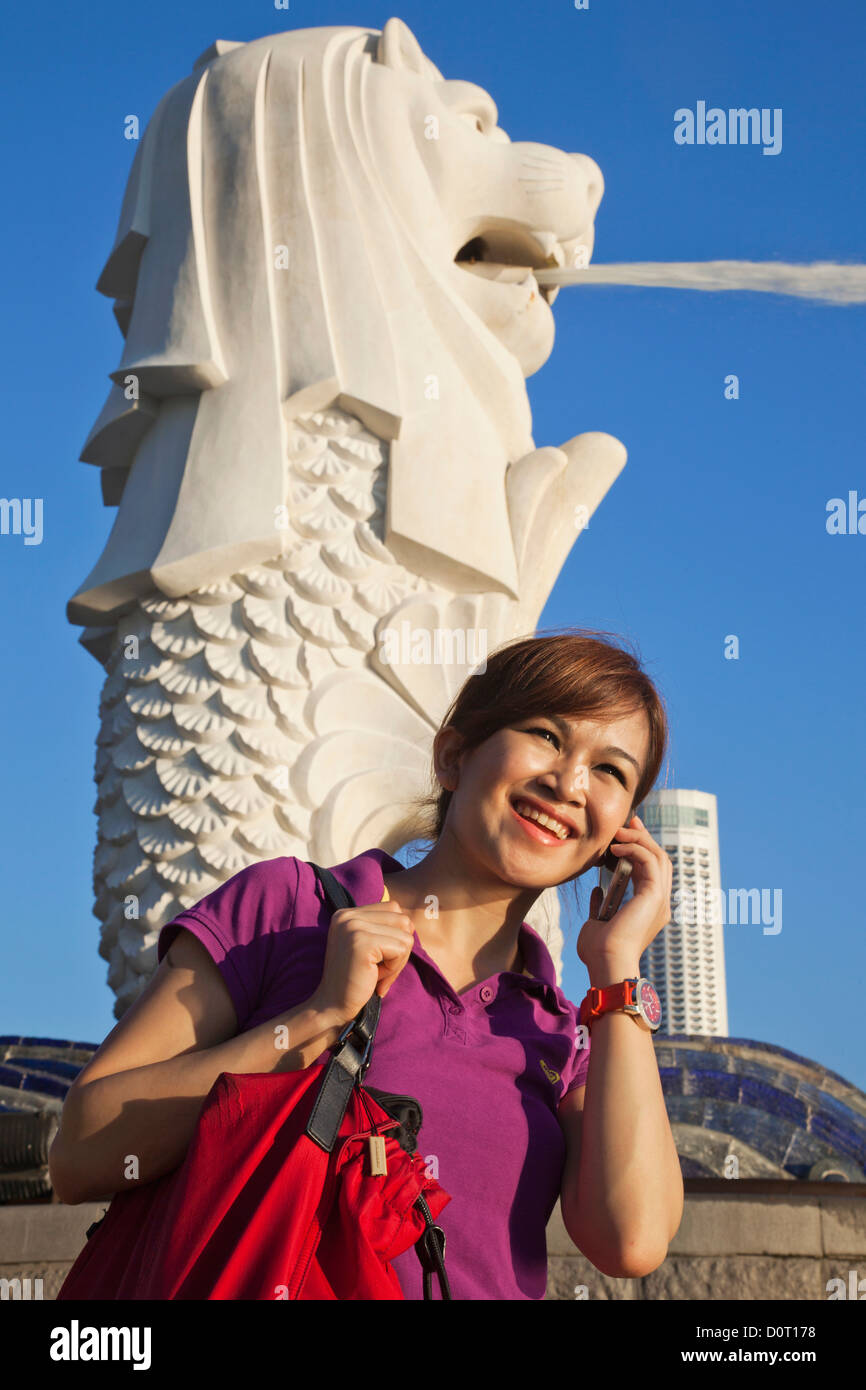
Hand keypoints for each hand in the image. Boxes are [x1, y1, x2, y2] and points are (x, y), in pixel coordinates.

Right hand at [311, 899, 414, 1026]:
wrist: (333, 1007)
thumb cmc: (355, 980)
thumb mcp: (367, 946)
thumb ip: (383, 929)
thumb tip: (411, 923)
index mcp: (346, 913)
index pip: (393, 908)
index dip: (395, 935)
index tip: (377, 958)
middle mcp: (347, 915)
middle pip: (402, 920)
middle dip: (399, 948)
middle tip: (378, 969)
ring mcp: (353, 927)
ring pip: (405, 935)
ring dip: (397, 960)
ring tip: (376, 973)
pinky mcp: (363, 942)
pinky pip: (401, 949)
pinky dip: (394, 968)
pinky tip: (375, 978)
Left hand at [577, 817, 671, 977]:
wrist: (606, 963)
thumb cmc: (599, 950)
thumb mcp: (597, 922)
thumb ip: (600, 906)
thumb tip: (598, 890)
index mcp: (650, 909)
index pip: (652, 870)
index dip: (641, 849)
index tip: (624, 834)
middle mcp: (659, 903)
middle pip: (660, 859)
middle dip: (644, 836)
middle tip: (628, 821)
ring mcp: (660, 900)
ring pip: (659, 856)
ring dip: (639, 839)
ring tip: (619, 831)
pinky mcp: (654, 896)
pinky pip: (650, 861)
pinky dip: (635, 849)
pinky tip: (616, 846)